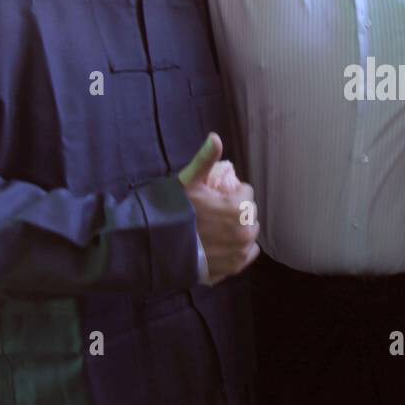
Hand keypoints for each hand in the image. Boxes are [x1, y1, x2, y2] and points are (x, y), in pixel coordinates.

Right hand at [177, 133, 259, 284]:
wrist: (155, 249)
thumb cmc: (172, 212)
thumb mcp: (187, 182)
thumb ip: (205, 159)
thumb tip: (216, 136)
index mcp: (240, 208)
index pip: (245, 192)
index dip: (230, 192)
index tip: (215, 196)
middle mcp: (246, 231)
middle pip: (248, 213)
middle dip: (236, 210)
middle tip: (213, 212)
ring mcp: (240, 251)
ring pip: (248, 232)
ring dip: (238, 228)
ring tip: (216, 229)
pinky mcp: (234, 268)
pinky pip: (247, 253)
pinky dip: (238, 248)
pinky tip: (222, 244)